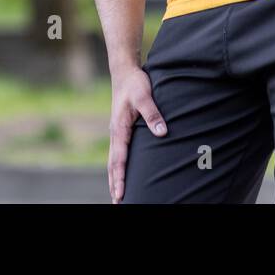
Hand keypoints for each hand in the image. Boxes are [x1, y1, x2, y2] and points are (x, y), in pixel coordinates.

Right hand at [107, 66, 166, 203]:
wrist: (124, 71)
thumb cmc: (134, 83)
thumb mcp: (144, 96)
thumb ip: (153, 114)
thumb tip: (162, 132)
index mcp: (119, 128)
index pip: (118, 159)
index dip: (119, 178)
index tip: (120, 195)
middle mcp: (115, 133)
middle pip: (112, 165)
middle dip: (114, 184)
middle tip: (117, 203)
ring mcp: (116, 132)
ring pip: (113, 160)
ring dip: (114, 178)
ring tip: (117, 196)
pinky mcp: (120, 129)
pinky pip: (117, 153)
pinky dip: (117, 167)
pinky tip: (121, 173)